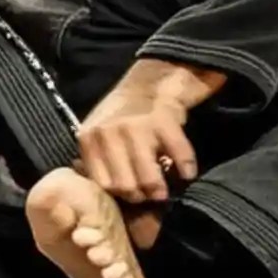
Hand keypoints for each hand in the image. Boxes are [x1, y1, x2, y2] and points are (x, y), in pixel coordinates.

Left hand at [77, 89, 196, 203]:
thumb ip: (94, 160)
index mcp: (90, 138)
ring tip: (164, 191)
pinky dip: (185, 169)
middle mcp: (110, 132)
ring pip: (148, 178)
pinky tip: (186, 173)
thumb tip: (97, 193)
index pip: (103, 183)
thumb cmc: (122, 114)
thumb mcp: (97, 133)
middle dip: (140, 196)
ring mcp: (137, 127)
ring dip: (159, 190)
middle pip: (125, 185)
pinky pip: (178, 156)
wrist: (149, 81)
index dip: (120, 195)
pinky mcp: (164, 121)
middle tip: (148, 195)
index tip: (132, 195)